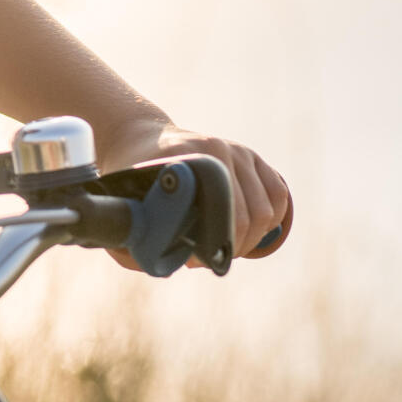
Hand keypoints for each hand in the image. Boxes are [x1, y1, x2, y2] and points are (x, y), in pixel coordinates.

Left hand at [97, 120, 292, 268]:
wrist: (139, 137)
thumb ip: (131, 235)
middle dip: (232, 246)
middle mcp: (216, 148)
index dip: (213, 244)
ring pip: (267, 210)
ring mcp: (237, 150)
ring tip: (225, 246)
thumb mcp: (123, 200)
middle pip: (248, 216)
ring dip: (252, 238)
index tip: (193, 259)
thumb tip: (152, 265)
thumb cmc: (130, 176)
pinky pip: (278, 195)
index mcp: (186, 156)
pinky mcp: (251, 156)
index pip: (222, 211)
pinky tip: (250, 231)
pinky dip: (271, 220)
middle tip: (209, 257)